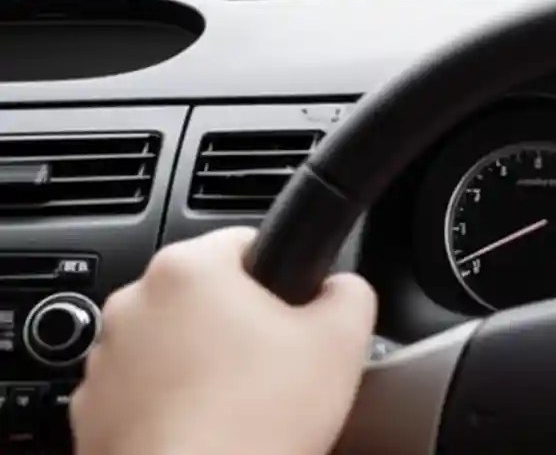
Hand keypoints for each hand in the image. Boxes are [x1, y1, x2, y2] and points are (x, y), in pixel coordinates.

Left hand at [72, 227, 375, 454]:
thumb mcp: (343, 339)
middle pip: (204, 294)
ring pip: (170, 342)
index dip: (281, 276)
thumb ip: (349, 290)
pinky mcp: (91, 411)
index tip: (294, 314)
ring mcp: (105, 360)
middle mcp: (133, 303)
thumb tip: (340, 289)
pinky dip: (170, 403)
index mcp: (188, 268)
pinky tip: (206, 428)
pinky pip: (141, 391)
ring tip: (239, 404)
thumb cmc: (259, 419)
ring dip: (200, 361)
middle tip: (275, 365)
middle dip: (238, 322)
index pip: (244, 241)